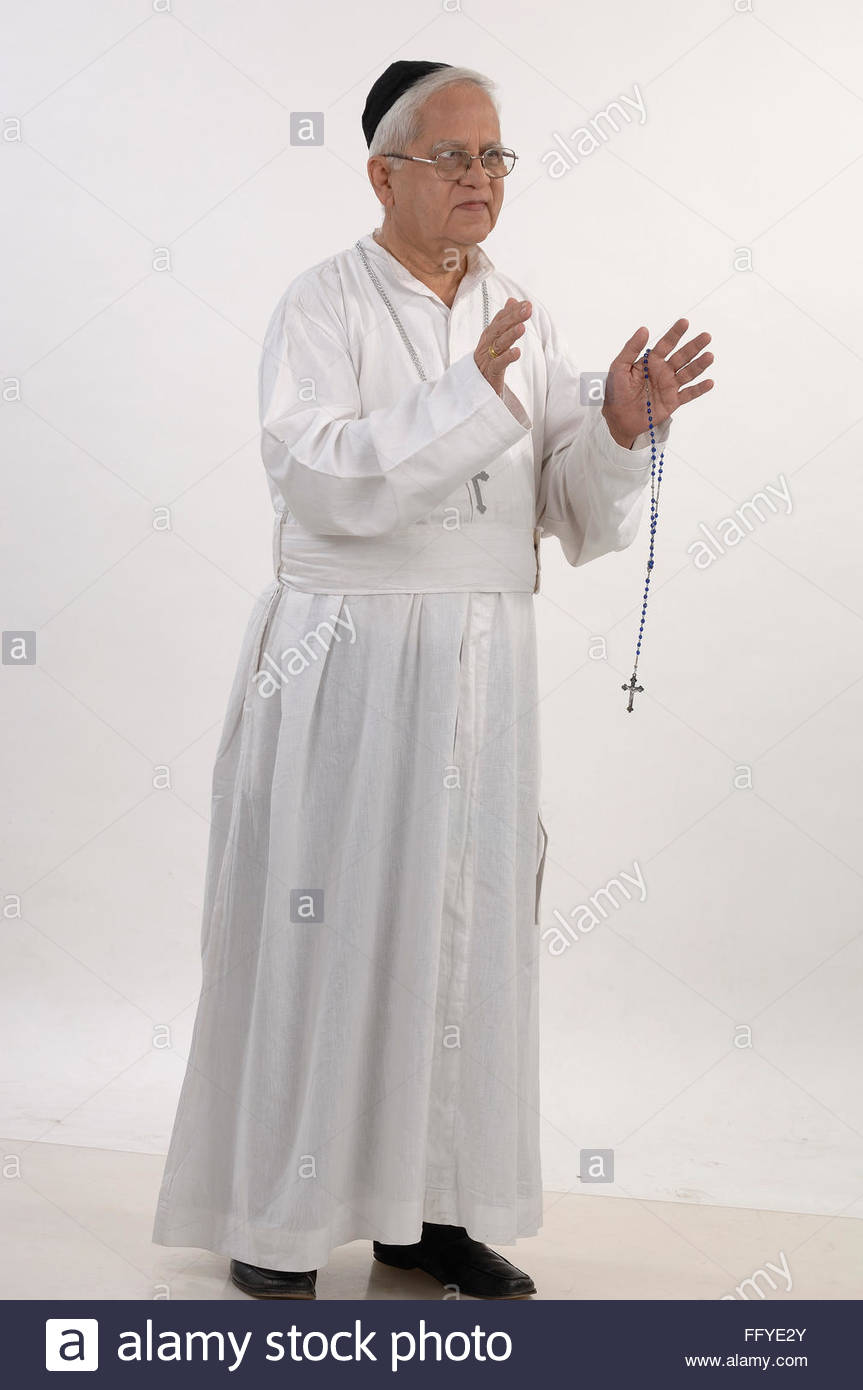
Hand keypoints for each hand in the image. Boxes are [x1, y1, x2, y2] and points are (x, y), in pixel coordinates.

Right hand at [474, 297, 531, 395]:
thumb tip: (512, 300)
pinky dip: (507, 358)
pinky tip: (517, 352)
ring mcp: (486, 360)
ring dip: (510, 335)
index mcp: (488, 337)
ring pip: (498, 345)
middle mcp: (485, 345)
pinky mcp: (489, 374)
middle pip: (499, 329)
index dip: (512, 311)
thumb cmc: (488, 363)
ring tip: (522, 327)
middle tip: (527, 309)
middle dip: (513, 318)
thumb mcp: (497, 341)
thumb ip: (504, 321)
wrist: (475, 391)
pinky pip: (497, 365)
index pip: (500, 320)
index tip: (526, 304)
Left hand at [602, 318, 714, 447]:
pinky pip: (689, 394)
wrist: (617, 419)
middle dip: (694, 346)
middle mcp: (663, 371)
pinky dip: (699, 389)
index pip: (666, 344)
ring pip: (688, 373)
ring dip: (699, 365)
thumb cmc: (615, 392)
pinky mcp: (672, 401)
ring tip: (709, 356)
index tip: (685, 322)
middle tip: (706, 336)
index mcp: (651, 361)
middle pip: (682, 356)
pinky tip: (709, 382)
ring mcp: (669, 386)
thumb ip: (631, 349)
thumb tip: (644, 329)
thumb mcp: (619, 367)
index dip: (675, 333)